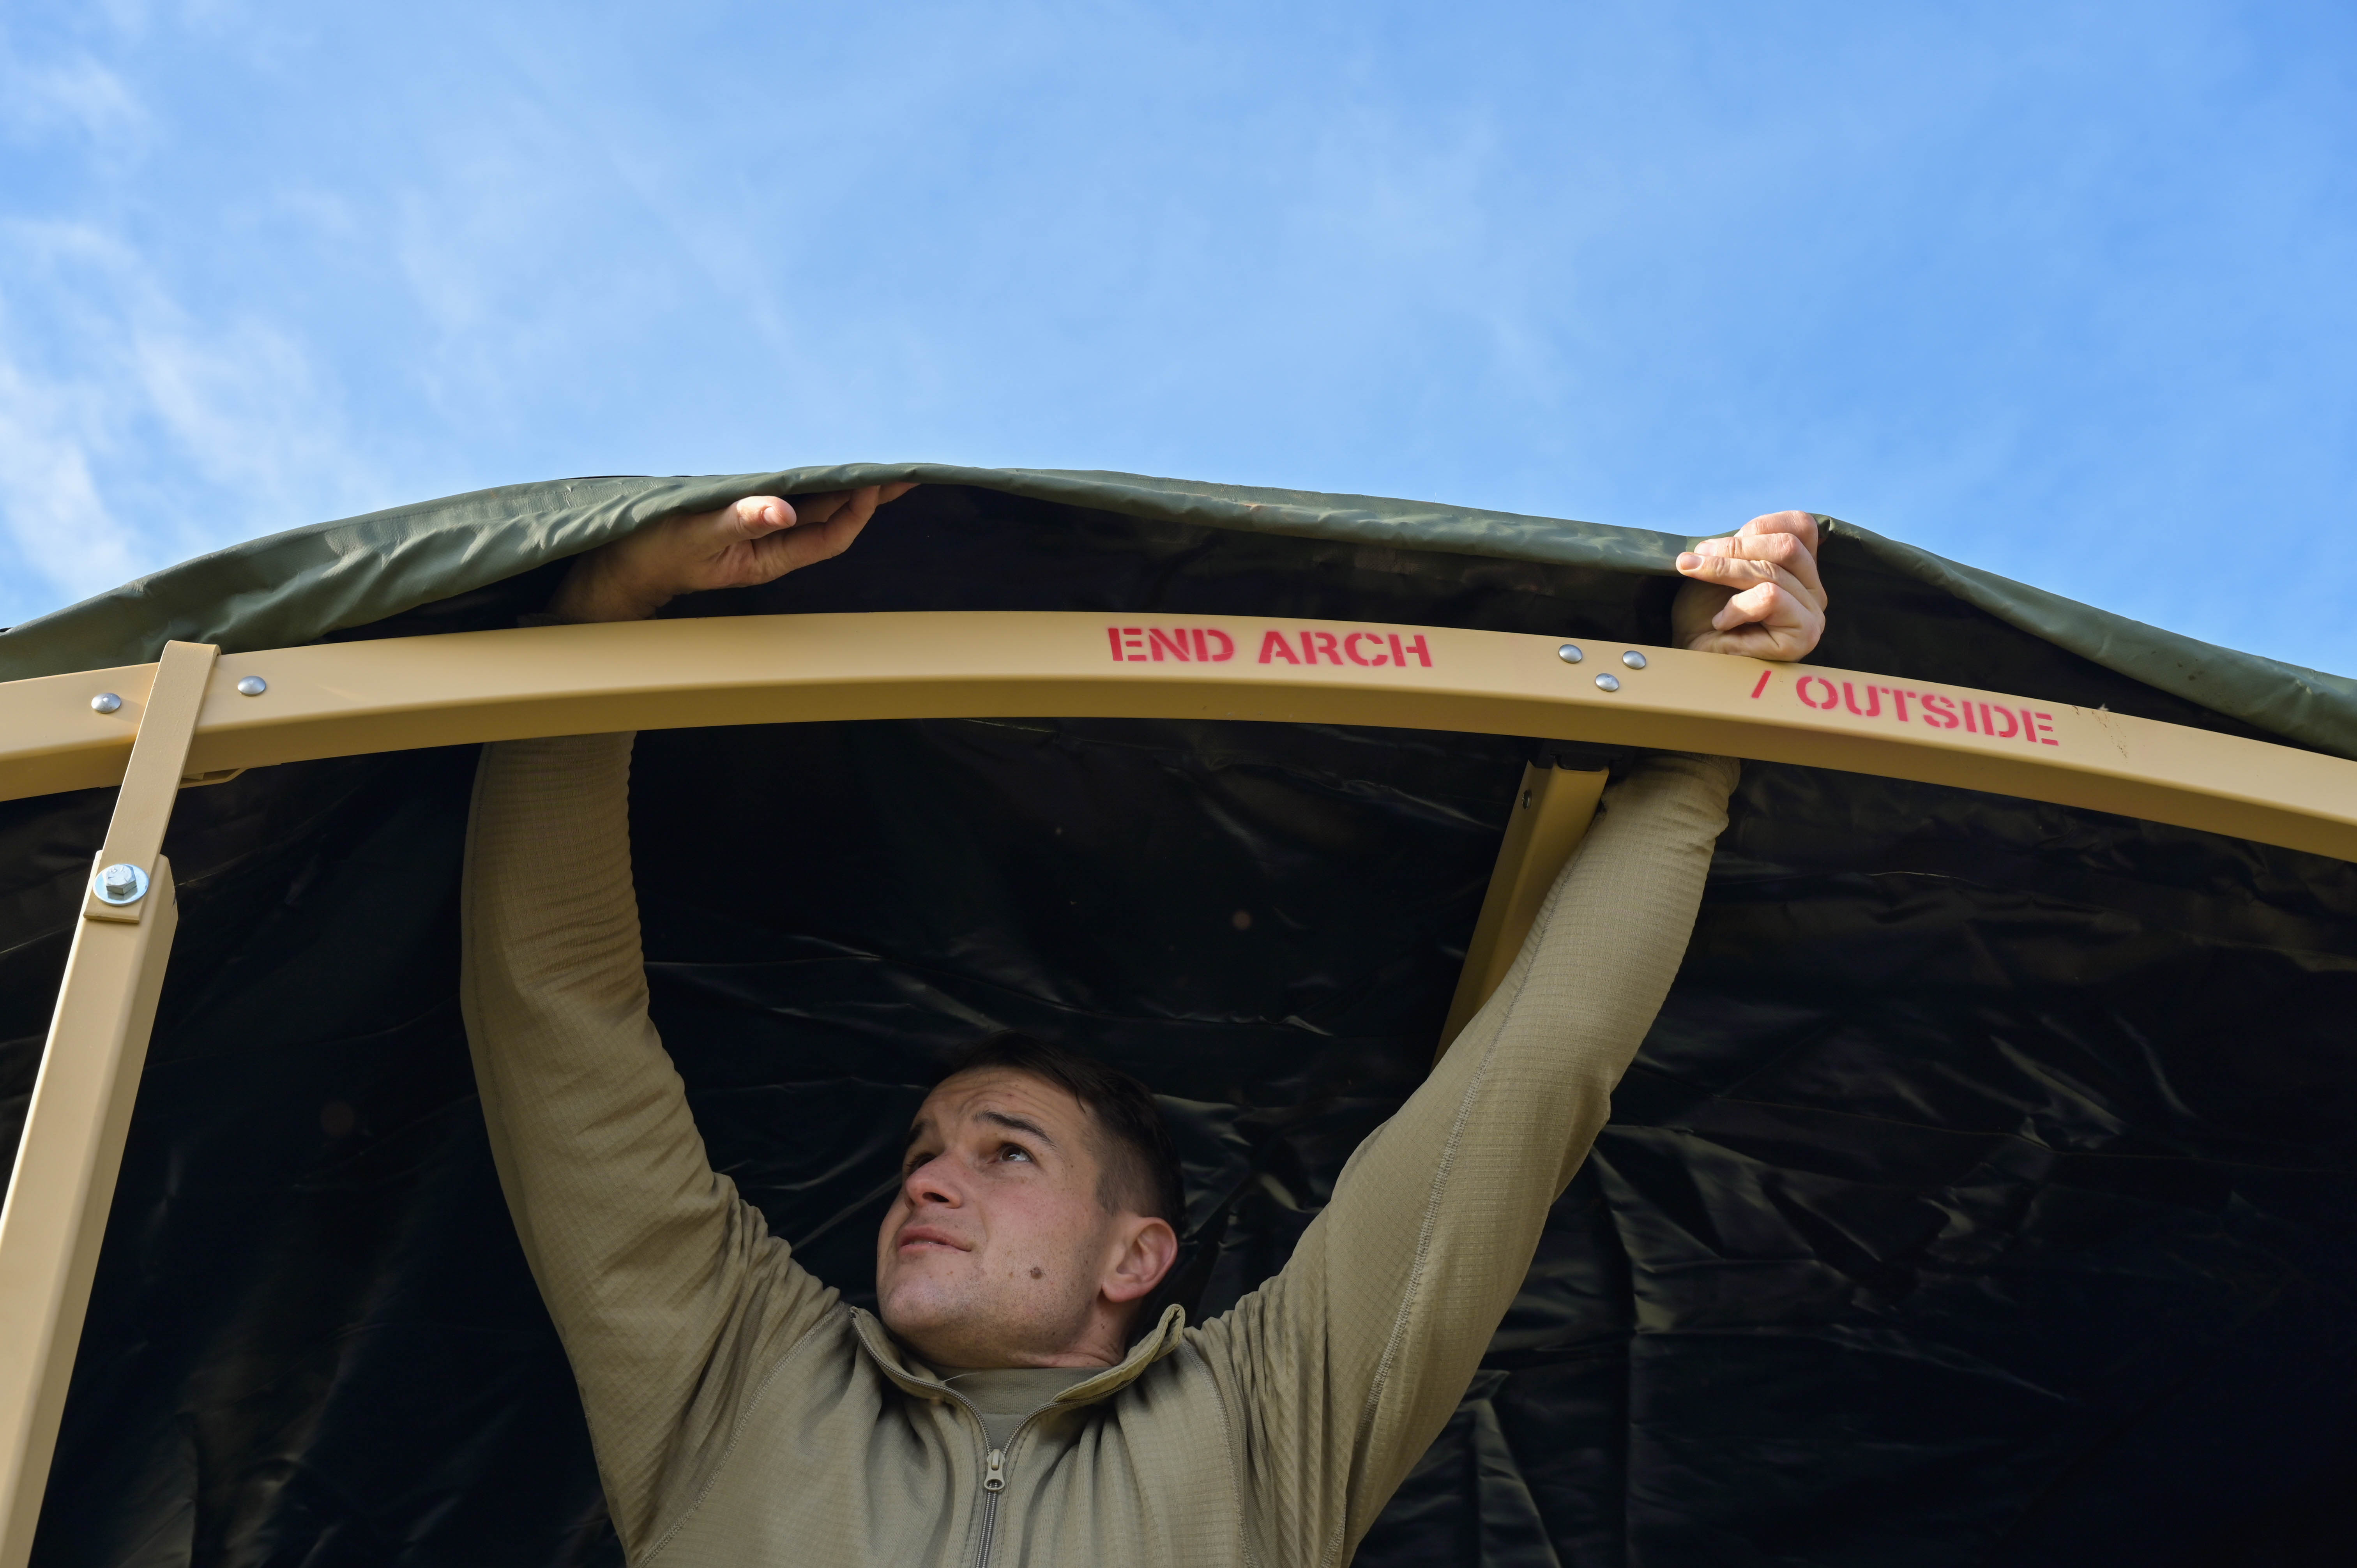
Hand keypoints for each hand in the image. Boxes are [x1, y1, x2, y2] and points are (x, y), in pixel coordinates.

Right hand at [546, 483, 917, 622]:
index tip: (876, 483)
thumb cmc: (655, 550)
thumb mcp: (696, 534)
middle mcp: (773, 541)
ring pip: (816, 504)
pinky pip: (791, 493)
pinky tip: (827, 458)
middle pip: (833, 517)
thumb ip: (739, 521)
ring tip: (881, 459)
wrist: (622, 559)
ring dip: (847, 483)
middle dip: (869, 494)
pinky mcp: (746, 511)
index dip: (857, 511)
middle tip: (905, 467)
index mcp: (769, 555)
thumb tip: (783, 511)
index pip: (830, 535)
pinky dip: (813, 476)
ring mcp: (761, 528)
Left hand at [1670, 510, 1827, 660]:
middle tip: (1694, 560)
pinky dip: (1736, 606)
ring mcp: (1812, 615)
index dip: (1759, 525)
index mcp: (1801, 569)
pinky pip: (1770, 599)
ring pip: (1773, 573)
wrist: (1692, 656)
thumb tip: (1743, 531)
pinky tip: (1721, 622)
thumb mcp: (1720, 568)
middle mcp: (1814, 591)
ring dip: (1723, 571)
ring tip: (1696, 579)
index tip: (1714, 545)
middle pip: (1787, 546)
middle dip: (1733, 548)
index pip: (1801, 526)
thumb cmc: (1704, 614)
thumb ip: (1741, 547)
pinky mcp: (1803, 637)